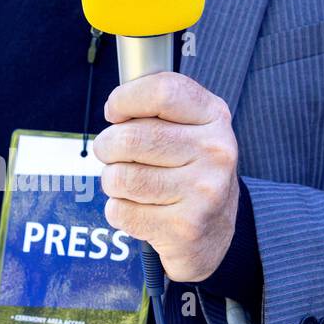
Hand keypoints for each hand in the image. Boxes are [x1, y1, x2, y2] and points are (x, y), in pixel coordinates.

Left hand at [93, 71, 239, 282]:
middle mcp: (215, 152)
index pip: (162, 92)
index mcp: (215, 117)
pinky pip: (120, 211)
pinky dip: (118, 210)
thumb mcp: (190, 129)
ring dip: (112, 181)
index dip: (125, 99)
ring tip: (130, 184)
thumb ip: (157, 109)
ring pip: (119, 177)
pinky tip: (139, 209)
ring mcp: (202, 192)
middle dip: (107, 146)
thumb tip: (116, 108)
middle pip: (129, 138)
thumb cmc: (190, 171)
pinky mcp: (184, 227)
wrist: (216, 232)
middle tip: (113, 154)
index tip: (114, 112)